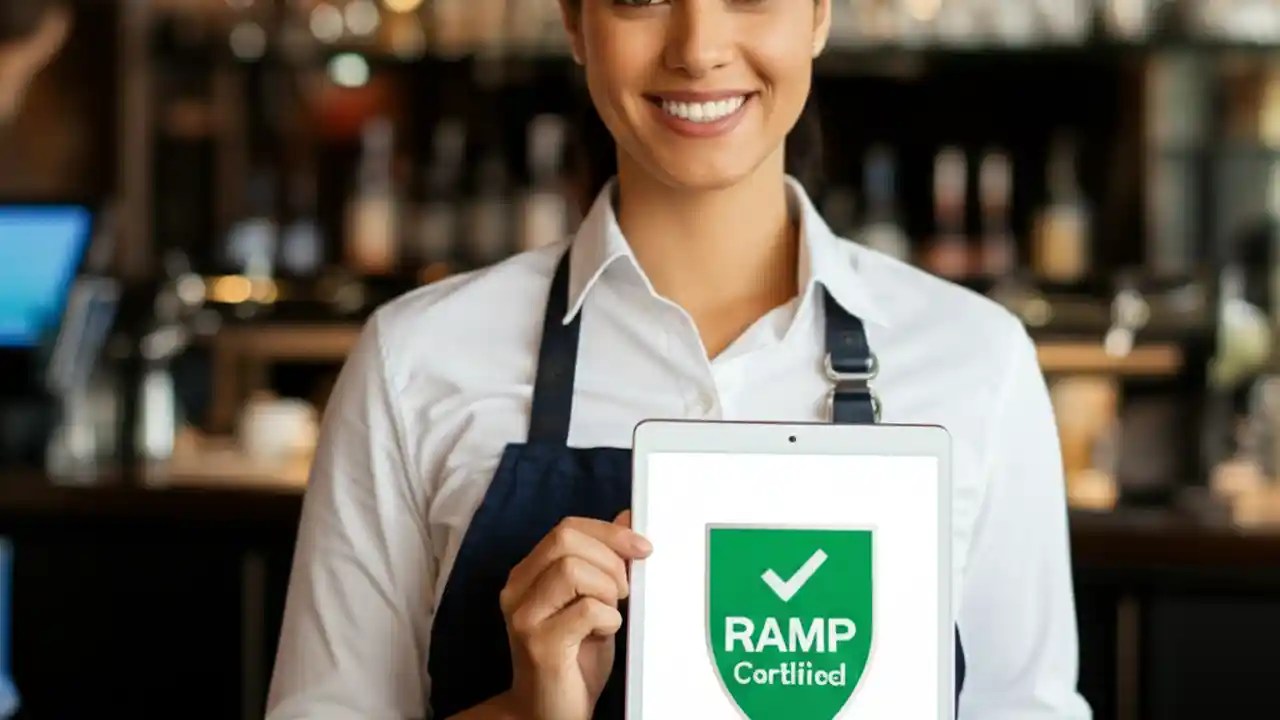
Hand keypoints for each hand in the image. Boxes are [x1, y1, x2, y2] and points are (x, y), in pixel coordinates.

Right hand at [499, 511, 651, 719]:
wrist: (548, 712)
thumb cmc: (575, 658)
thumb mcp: (594, 602)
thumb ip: (605, 562)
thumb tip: (629, 517)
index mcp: (527, 575)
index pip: (566, 528)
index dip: (609, 532)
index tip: (642, 548)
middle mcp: (516, 591)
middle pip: (566, 540)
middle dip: (610, 561)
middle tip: (623, 593)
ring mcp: (524, 618)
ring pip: (572, 570)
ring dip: (607, 590)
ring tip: (610, 615)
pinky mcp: (540, 645)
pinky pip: (586, 610)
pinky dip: (608, 619)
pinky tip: (605, 633)